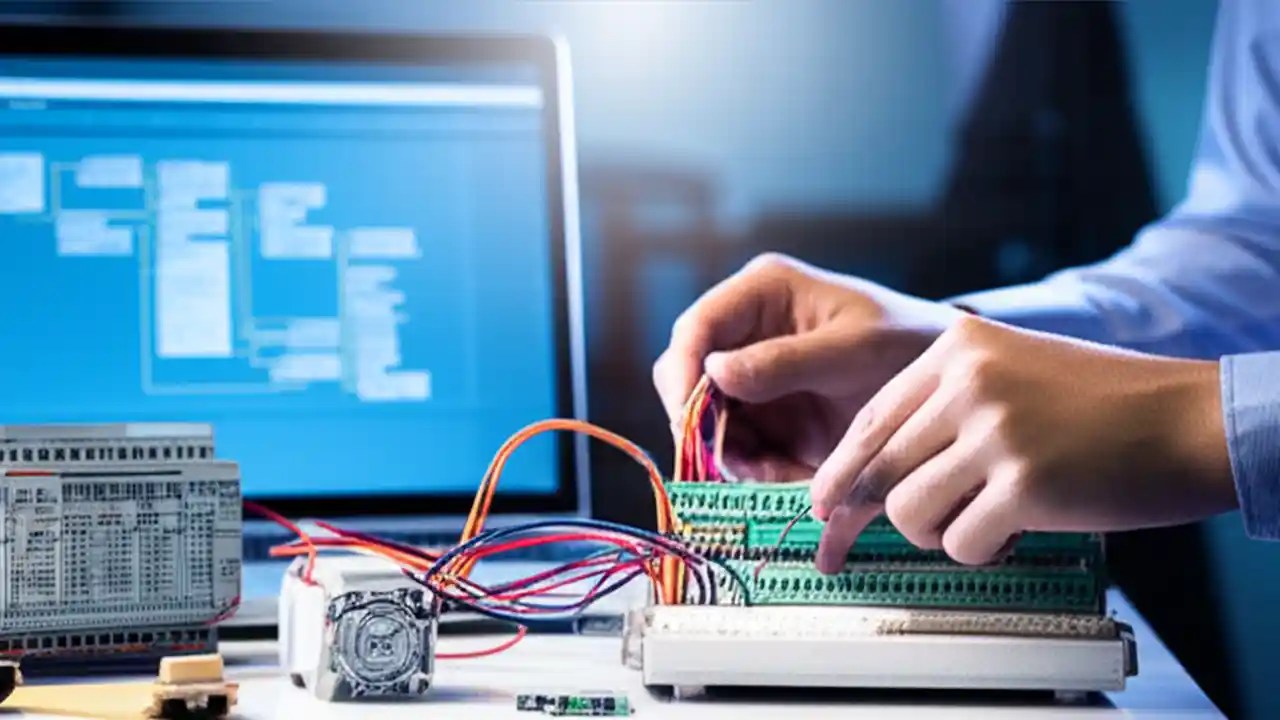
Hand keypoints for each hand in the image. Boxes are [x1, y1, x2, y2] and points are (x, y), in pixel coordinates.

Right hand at [652, 253, 962, 480]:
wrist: (946, 386)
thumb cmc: (909, 346)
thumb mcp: (853, 351)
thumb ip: (785, 361)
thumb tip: (714, 371)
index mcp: (763, 292)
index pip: (696, 328)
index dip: (682, 373)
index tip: (690, 420)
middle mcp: (746, 330)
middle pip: (687, 377)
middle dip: (706, 424)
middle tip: (738, 462)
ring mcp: (751, 375)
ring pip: (706, 421)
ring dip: (734, 456)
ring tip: (785, 475)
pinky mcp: (764, 415)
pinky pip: (736, 449)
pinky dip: (757, 470)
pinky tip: (795, 478)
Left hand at [809, 314, 1235, 572]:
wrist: (1190, 418)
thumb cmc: (1106, 402)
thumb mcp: (1013, 368)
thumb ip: (946, 401)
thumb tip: (875, 464)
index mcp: (959, 346)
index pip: (871, 416)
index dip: (841, 467)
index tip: (823, 498)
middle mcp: (969, 382)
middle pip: (876, 466)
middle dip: (858, 511)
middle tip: (842, 538)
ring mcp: (995, 432)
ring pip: (907, 510)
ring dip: (933, 531)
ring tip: (974, 519)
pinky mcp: (1024, 485)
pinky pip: (960, 541)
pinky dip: (980, 548)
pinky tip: (1015, 530)